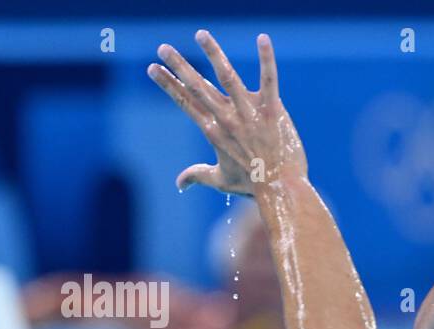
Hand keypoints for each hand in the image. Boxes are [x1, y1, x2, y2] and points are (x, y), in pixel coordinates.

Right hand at [148, 31, 305, 194]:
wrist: (281, 190)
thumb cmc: (252, 186)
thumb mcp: (221, 181)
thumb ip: (198, 176)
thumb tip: (179, 183)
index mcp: (213, 131)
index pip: (186, 102)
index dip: (168, 85)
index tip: (152, 68)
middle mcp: (227, 119)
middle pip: (198, 87)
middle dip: (179, 66)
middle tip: (163, 47)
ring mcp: (249, 113)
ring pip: (227, 77)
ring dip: (213, 53)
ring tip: (200, 34)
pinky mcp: (272, 110)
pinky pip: (269, 79)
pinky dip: (267, 59)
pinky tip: (263, 38)